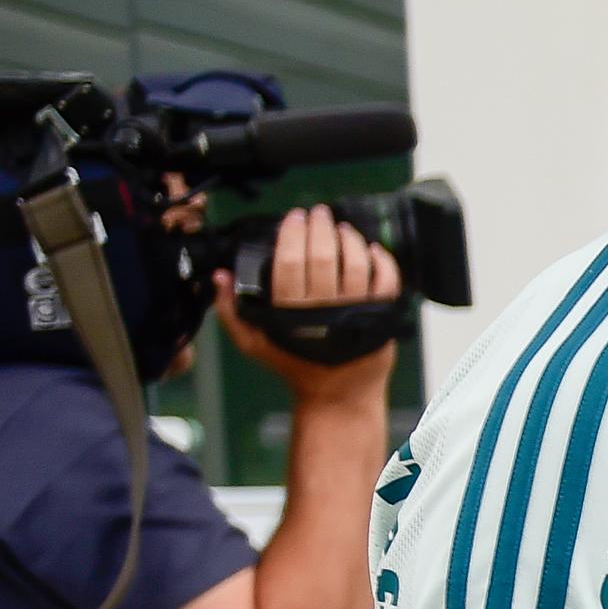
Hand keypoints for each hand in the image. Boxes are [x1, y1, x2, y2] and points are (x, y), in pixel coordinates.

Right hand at [216, 207, 401, 405]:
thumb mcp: (254, 343)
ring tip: (342, 228)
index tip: (295, 217)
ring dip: (349, 238)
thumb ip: (231, 310)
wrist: (338, 395)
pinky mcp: (382, 316)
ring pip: (356, 262)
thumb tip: (220, 276)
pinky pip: (387, 280)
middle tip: (319, 213)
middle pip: (324, 255)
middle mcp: (324, 309)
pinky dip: (382, 260)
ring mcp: (356, 311)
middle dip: (321, 227)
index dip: (293, 233)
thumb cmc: (294, 366)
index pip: (290, 261)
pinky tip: (371, 249)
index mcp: (290, 312)